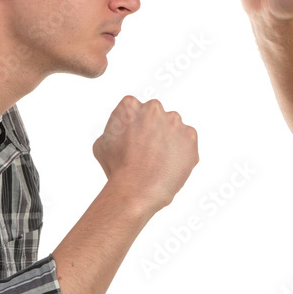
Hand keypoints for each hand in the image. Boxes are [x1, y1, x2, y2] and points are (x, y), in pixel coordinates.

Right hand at [92, 96, 197, 212]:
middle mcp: (154, 108)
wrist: (137, 188)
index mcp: (130, 105)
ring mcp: (174, 121)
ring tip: (158, 161)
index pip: (134, 108)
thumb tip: (122, 128)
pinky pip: (187, 141)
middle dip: (153, 130)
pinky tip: (170, 164)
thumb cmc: (117, 168)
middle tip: (146, 152)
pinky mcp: (190, 136)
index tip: (133, 141)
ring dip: (169, 139)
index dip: (133, 127)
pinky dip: (182, 151)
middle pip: (156, 115)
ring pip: (173, 128)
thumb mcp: (102, 143)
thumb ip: (115, 128)